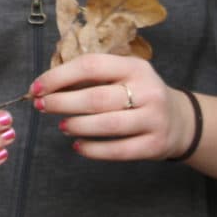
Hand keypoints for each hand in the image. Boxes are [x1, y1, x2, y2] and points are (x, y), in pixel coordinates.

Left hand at [30, 54, 194, 161]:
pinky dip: (93, 150)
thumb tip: (46, 86)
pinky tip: (78, 146)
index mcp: (135, 67)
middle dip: (62, 103)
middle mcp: (147, 91)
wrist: (179, 120)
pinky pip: (118, 150)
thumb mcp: (123, 75)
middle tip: (41, 106)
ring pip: (106, 125)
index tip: (37, 87)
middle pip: (96, 98)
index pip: (91, 66)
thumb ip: (91, 78)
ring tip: (61, 126)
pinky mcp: (154, 145)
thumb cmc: (138, 94)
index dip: (59, 76)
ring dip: (76, 125)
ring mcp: (153, 119)